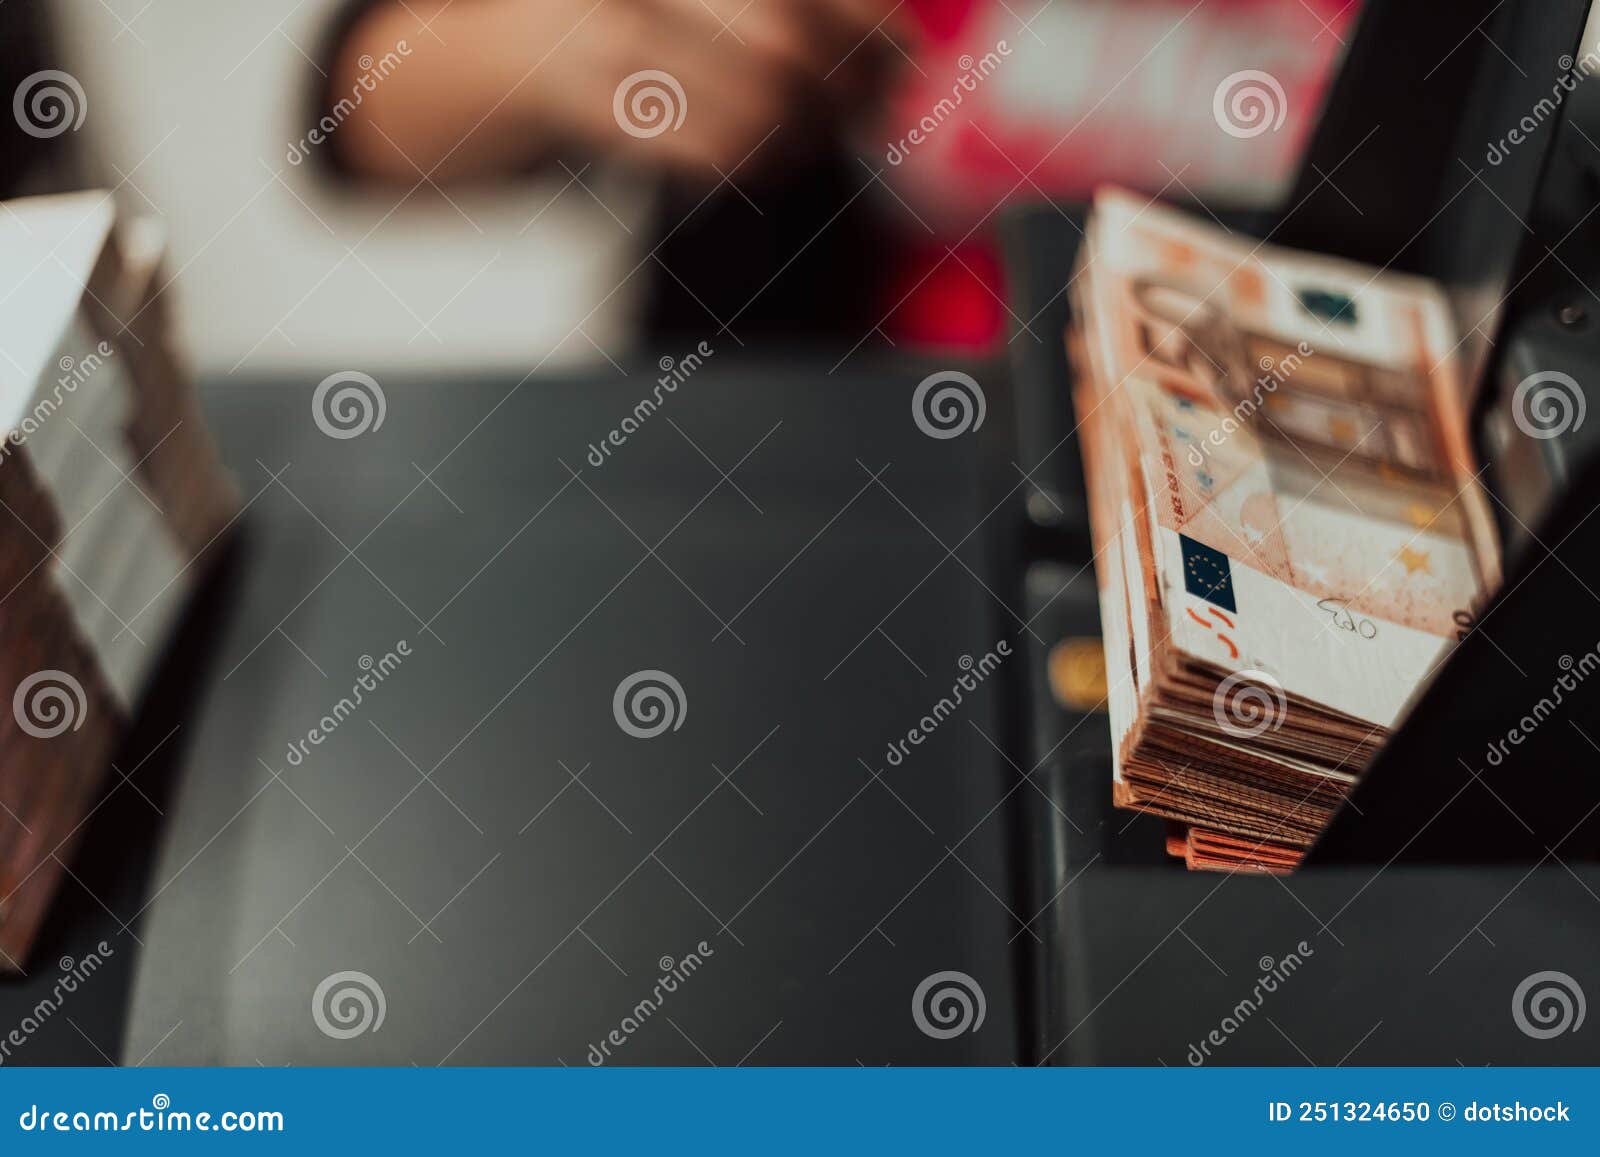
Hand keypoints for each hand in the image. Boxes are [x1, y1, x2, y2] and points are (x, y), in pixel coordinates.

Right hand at [333, 0, 907, 182]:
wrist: (504, 52)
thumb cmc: (628, 22)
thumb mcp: (703, 5)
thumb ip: (783, 14)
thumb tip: (898, 42)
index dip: (871, 24)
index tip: (903, 54)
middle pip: (787, 36)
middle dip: (849, 84)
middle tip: (871, 105)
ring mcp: (616, 34)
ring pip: (758, 98)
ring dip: (810, 132)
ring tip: (822, 133)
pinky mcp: (600, 102)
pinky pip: (716, 147)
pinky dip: (764, 161)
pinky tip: (773, 155)